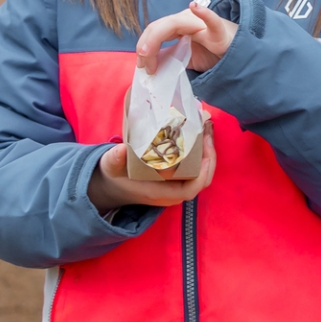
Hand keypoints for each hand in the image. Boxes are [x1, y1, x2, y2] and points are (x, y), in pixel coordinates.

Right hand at [87, 133, 217, 212]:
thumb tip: (121, 150)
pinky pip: (195, 166)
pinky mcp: (176, 177)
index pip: (191, 189)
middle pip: (202, 178)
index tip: (204, 153)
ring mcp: (176, 185)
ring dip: (206, 150)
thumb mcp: (112, 167)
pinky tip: (198, 133)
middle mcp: (173, 192)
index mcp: (161, 194)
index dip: (202, 173)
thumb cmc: (114, 177)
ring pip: (201, 171)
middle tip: (207, 130)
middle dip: (209, 155)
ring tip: (205, 127)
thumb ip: (115, 159)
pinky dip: (200, 151)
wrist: (111, 185)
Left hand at [135, 2, 236, 72]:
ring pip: (173, 24)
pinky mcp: (218, 30)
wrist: (236, 56)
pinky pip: (211, 20)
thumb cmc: (211, 55)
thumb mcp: (183, 59)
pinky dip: (203, 13)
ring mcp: (201, 23)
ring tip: (149, 54)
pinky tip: (195, 7)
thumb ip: (168, 58)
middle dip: (146, 46)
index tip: (143, 67)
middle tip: (145, 67)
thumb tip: (147, 67)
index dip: (144, 47)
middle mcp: (187, 19)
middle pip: (159, 27)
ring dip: (156, 39)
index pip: (154, 31)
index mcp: (178, 26)